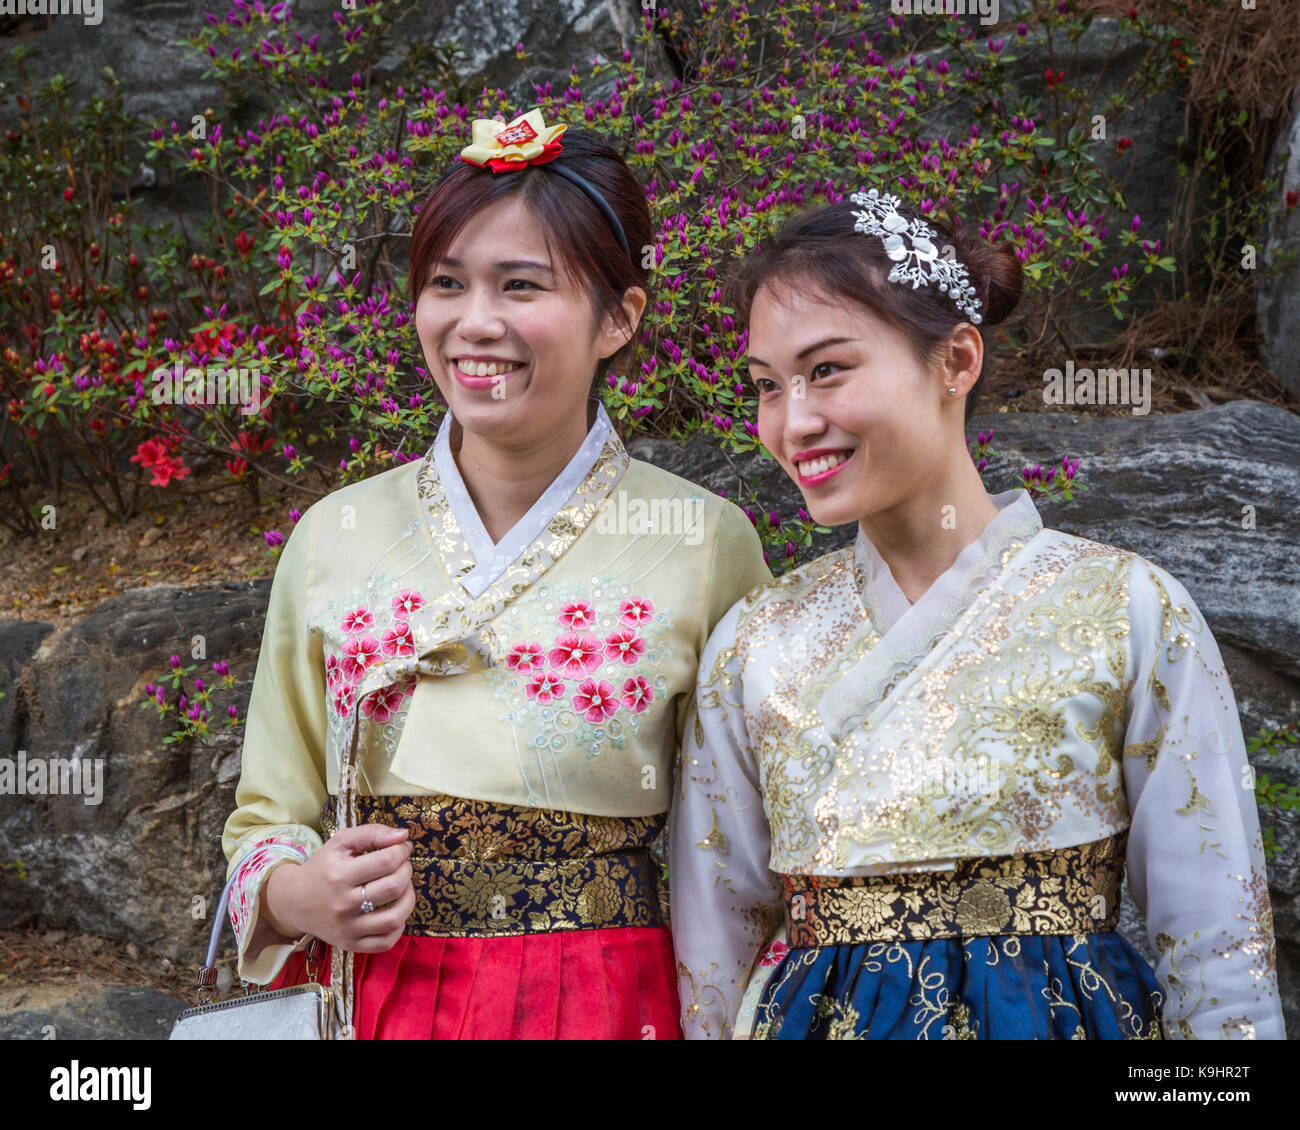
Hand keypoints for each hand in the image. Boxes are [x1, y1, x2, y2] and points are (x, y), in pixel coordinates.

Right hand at [262, 823, 414, 953]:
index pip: (387, 861)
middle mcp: (343, 904)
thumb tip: (403, 835)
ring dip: (408, 898)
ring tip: (403, 887)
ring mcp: (347, 928)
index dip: (401, 851)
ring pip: (394, 918)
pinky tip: (394, 910)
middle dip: (406, 871)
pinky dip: (398, 926)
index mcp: (340, 875)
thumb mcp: (340, 842)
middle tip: (402, 865)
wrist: (293, 901)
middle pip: (393, 887)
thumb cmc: (322, 867)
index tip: (402, 848)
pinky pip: (386, 942)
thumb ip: (372, 833)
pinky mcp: (350, 944)